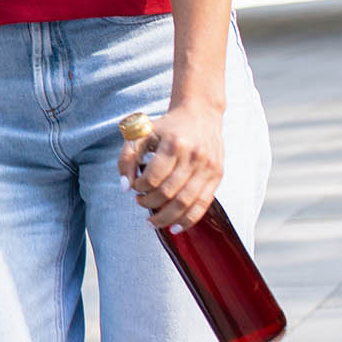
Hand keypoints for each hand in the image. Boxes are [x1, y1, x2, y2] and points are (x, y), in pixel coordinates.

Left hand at [118, 102, 224, 230]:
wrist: (200, 114)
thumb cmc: (166, 127)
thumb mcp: (141, 134)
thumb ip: (127, 159)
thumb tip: (124, 188)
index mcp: (174, 144)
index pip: (154, 177)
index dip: (140, 188)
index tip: (135, 188)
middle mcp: (194, 156)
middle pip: (169, 192)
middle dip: (150, 204)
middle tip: (140, 203)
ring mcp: (208, 167)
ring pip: (186, 202)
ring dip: (166, 217)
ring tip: (153, 222)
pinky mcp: (217, 175)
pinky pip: (203, 204)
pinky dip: (188, 219)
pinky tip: (175, 228)